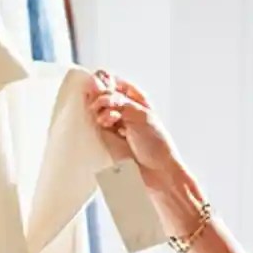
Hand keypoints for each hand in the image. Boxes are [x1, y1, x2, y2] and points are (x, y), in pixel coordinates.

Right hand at [87, 70, 182, 189]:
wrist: (157, 172)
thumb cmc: (156, 143)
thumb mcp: (140, 114)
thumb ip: (116, 99)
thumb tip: (95, 85)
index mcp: (135, 97)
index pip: (113, 80)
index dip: (105, 81)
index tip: (104, 87)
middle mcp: (123, 107)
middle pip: (101, 92)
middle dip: (99, 95)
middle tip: (103, 104)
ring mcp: (113, 122)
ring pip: (96, 106)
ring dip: (99, 109)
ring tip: (108, 119)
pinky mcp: (105, 136)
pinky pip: (94, 122)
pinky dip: (98, 120)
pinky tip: (105, 124)